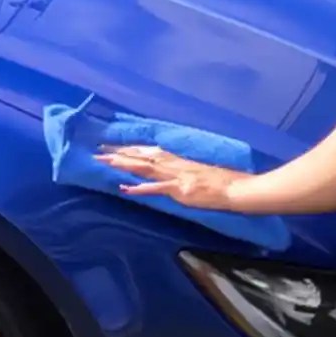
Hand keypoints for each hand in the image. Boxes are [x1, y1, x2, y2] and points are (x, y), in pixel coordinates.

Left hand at [94, 145, 252, 211]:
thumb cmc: (220, 182)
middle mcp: (173, 165)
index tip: (111, 146)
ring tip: (105, 162)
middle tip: (98, 152)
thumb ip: (179, 170)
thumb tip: (163, 168)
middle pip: (142, 157)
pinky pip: (157, 188)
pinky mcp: (180, 190)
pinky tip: (126, 188)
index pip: (148, 152)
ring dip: (124, 165)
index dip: (129, 149)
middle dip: (119, 154)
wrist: (237, 188)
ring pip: (145, 168)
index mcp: (177, 161)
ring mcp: (176, 176)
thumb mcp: (195, 172)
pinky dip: (141, 188)